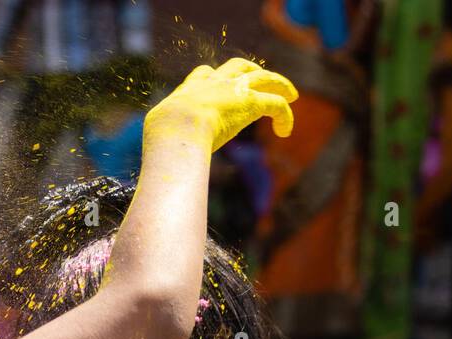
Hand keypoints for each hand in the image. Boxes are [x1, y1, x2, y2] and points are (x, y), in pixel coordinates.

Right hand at [144, 57, 296, 153]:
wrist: (176, 127)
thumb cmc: (164, 134)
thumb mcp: (161, 133)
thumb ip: (165, 139)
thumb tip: (160, 159)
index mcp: (190, 90)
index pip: (204, 74)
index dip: (214, 78)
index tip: (219, 85)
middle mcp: (214, 84)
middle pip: (238, 66)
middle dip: (251, 70)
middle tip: (262, 78)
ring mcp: (234, 90)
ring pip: (264, 78)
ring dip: (279, 83)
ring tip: (291, 95)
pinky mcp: (251, 103)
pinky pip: (276, 105)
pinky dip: (284, 116)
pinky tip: (285, 130)